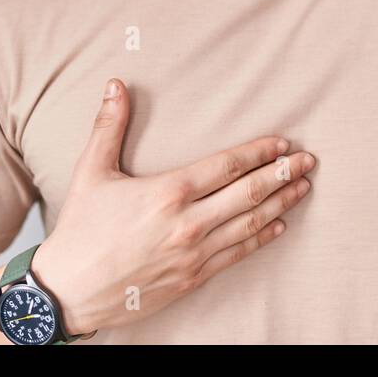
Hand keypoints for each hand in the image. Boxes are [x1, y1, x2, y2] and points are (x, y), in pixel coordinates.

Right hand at [31, 78, 314, 334]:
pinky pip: (237, 254)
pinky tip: (278, 225)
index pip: (226, 166)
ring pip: (249, 223)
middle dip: (282, 175)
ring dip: (281, 204)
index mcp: (168, 192)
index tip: (282, 143)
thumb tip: (116, 85)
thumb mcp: (91, 171)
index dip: (258, 153)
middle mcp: (187, 223)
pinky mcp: (193, 277)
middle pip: (248, 194)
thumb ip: (109, 126)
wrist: (69, 291)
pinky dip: (261, 237)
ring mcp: (193, 253)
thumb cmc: (80, 230)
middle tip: (308, 161)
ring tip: (302, 187)